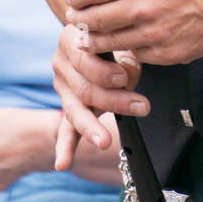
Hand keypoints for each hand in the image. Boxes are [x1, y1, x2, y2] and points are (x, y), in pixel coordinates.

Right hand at [51, 30, 144, 170]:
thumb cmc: (117, 38)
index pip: (81, 58)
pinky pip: (65, 129)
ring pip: (75, 110)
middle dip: (113, 100)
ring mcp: (62, 87)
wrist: (103, 42)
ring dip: (93, 128)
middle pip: (82, 88)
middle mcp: (61, 62)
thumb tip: (127, 69)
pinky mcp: (68, 107)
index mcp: (71, 38)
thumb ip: (124, 53)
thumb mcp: (122, 39)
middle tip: (142, 106)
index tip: (124, 78)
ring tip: (106, 141)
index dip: (102, 70)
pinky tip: (63, 163)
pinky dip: (65, 147)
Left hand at [63, 0, 202, 65]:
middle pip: (93, 20)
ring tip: (96, 30)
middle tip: (78, 16)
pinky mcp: (168, 54)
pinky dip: (128, 48)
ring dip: (97, 38)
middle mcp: (144, 7)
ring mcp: (156, 34)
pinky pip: (136, 55)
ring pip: (110, 43)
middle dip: (79, 18)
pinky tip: (130, 38)